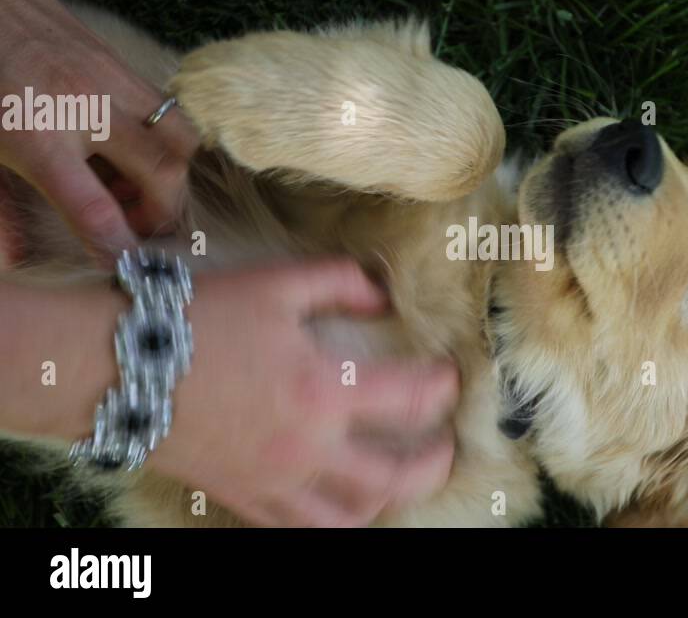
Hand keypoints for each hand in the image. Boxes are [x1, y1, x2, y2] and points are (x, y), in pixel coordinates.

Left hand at [0, 0, 198, 261]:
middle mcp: (83, 109)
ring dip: (173, 173)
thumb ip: (3, 207)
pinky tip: (128, 147)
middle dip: (164, 211)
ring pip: (180, 139)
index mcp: (35, 139)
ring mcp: (109, 81)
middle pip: (163, 173)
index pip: (94, 210)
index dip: (121, 246)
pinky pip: (168, 111)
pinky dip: (163, 140)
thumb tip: (19, 257)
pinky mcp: (120, 62)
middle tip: (139, 224)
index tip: (130, 265)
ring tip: (137, 185)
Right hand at [148, 259, 458, 526]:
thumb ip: (340, 283)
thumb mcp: (276, 283)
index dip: (444, 386)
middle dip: (434, 463)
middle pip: (394, 477)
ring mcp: (272, 480)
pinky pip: (296, 528)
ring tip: (398, 479)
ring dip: (387, 501)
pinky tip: (338, 500)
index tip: (451, 375)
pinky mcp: (241, 495)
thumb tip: (383, 298)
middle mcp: (306, 447)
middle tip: (447, 445)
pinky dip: (330, 520)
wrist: (112, 365)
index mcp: (321, 390)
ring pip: (349, 516)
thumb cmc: (195, 318)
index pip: (412, 399)